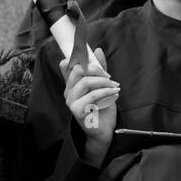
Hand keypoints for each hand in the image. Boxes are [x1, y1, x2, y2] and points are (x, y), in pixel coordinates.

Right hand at [61, 47, 118, 162]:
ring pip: (86, 81)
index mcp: (71, 84)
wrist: (104, 130)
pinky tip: (115, 94)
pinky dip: (106, 92)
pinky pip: (93, 95)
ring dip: (104, 81)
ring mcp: (70, 101)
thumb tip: (98, 50)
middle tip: (109, 76)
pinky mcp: (77, 110)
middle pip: (77, 69)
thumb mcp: (102, 85)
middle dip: (96, 69)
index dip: (76, 57)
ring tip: (115, 86)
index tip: (92, 57)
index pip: (65, 65)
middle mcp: (68, 91)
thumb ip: (100, 69)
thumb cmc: (102, 108)